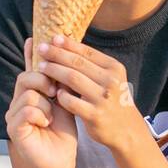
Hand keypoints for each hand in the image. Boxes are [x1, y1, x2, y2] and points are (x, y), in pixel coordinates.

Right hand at [6, 36, 77, 167]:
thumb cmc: (62, 133)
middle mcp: (18, 102)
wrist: (60, 161)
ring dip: (45, 103)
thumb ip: (59, 84)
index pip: (28, 70)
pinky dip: (40, 114)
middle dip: (44, 80)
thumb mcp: (64, 103)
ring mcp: (13, 115)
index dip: (30, 55)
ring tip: (51, 116)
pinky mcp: (14, 129)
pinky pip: (25, 110)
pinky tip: (46, 123)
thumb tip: (64, 59)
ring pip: (28, 93)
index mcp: (31, 94)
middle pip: (26, 77)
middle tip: (55, 91)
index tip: (34, 38)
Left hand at [34, 34, 146, 151]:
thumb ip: (92, 65)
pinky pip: (71, 102)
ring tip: (41, 67)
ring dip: (54, 71)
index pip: (87, 52)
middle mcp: (110, 81)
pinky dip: (61, 95)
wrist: (126, 129)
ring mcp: (103, 98)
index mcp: (114, 68)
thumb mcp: (109, 79)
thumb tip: (66, 44)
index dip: (68, 44)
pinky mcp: (95, 115)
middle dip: (57, 54)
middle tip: (41, 48)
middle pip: (77, 63)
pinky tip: (54, 92)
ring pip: (72, 78)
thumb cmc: (111, 100)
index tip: (53, 37)